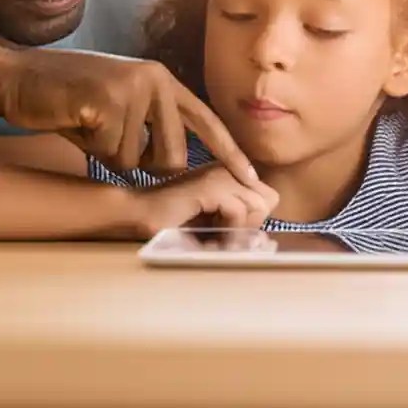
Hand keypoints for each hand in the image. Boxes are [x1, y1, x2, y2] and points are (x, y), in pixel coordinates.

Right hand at [0, 47, 255, 183]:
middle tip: (107, 141)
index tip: (252, 179)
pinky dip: (89, 149)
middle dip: (142, 167)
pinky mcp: (109, 100)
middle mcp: (156, 79)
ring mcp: (134, 87)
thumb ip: (149, 127)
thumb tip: (173, 168)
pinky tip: (74, 122)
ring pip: (137, 161)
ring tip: (88, 127)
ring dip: (110, 156)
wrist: (18, 78)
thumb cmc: (68, 101)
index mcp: (163, 79)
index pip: (206, 121)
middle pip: (172, 158)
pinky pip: (110, 153)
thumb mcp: (119, 108)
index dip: (229, 153)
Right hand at [130, 165, 279, 238]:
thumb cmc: (173, 223)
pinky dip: (226, 230)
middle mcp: (229, 166)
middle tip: (220, 234)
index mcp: (231, 171)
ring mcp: (219, 173)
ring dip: (237, 230)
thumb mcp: (216, 224)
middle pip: (269, 199)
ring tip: (212, 235)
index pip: (270, 196)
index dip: (254, 220)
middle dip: (249, 225)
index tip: (227, 230)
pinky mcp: (209, 184)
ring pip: (257, 205)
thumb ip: (242, 223)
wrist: (137, 213)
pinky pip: (238, 211)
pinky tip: (206, 233)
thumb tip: (265, 240)